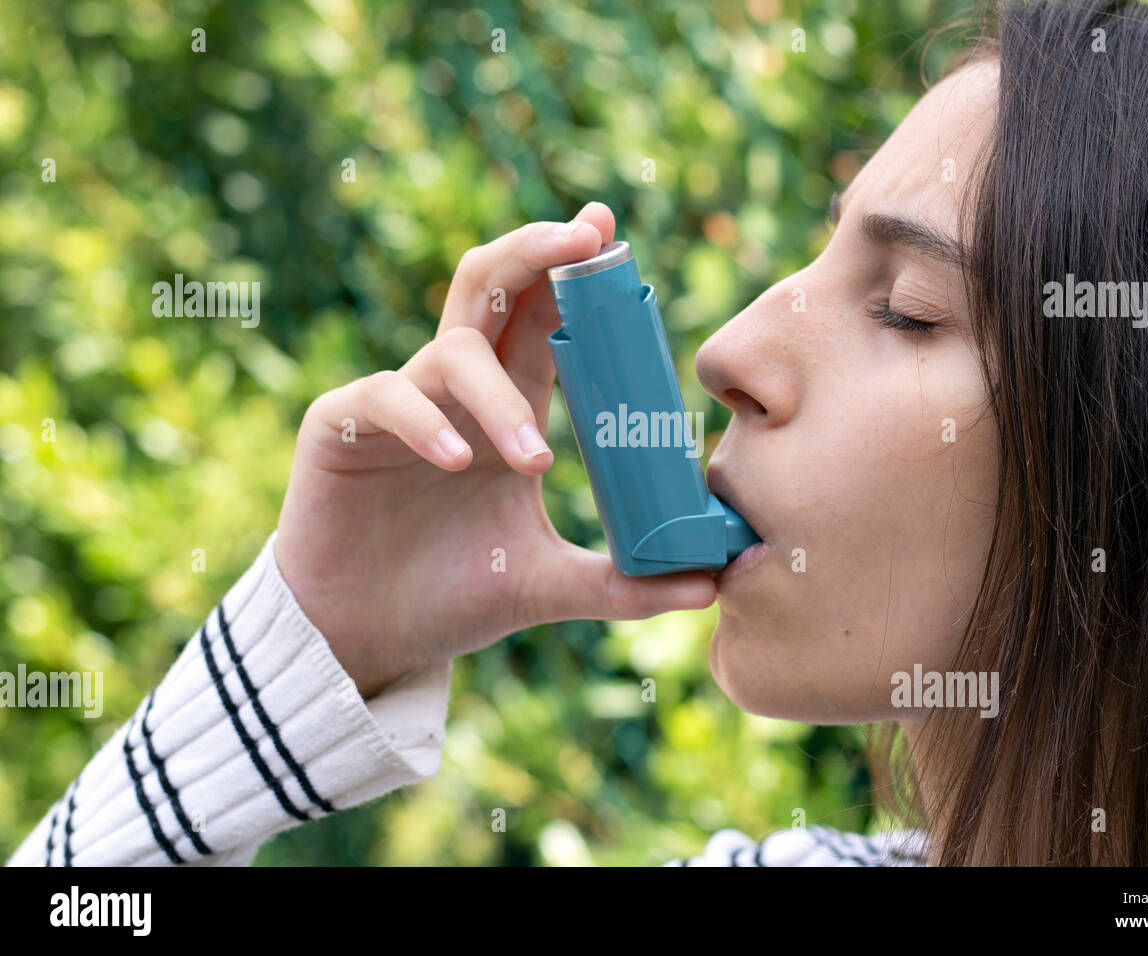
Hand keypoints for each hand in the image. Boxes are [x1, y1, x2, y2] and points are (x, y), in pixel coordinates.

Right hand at [273, 203, 717, 697]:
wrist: (368, 639)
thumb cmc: (455, 596)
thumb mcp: (550, 583)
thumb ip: (624, 583)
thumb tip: (712, 586)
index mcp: (506, 404)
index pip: (543, 315)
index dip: (572, 268)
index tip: (610, 229)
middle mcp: (456, 389)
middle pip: (492, 284)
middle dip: (537, 250)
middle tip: (586, 238)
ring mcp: (399, 402)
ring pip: (454, 351)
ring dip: (501, 397)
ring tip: (534, 459)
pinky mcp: (342, 428)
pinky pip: (387, 397)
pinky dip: (424, 420)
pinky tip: (453, 461)